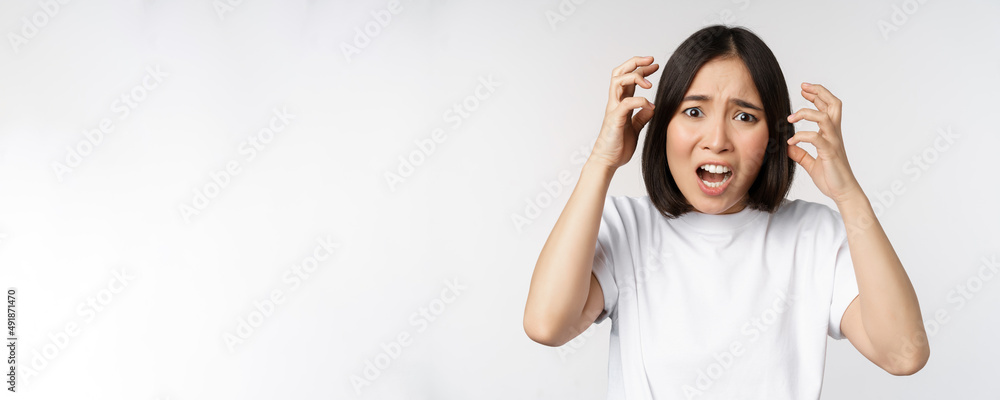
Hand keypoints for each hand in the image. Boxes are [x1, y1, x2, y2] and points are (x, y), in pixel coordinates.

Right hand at [589, 56, 657, 170]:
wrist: (608, 161)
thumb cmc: (618, 146)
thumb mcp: (635, 128)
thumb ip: (641, 117)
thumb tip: (651, 107)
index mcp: (620, 103)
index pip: (628, 78)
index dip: (641, 69)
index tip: (655, 66)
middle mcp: (615, 102)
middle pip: (619, 73)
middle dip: (635, 63)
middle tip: (651, 61)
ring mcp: (613, 109)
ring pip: (618, 81)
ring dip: (635, 77)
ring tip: (650, 84)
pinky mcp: (615, 119)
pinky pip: (626, 103)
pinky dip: (640, 101)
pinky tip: (650, 106)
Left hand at [786, 82, 863, 204]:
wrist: (843, 193)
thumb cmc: (831, 178)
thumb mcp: (810, 164)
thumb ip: (800, 154)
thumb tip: (787, 147)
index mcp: (831, 134)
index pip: (828, 108)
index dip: (818, 95)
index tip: (804, 89)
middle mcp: (834, 134)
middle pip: (833, 104)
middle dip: (819, 92)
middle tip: (803, 87)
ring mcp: (833, 143)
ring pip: (825, 117)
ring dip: (806, 113)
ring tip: (790, 118)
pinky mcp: (830, 153)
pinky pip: (816, 138)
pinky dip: (802, 136)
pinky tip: (791, 142)